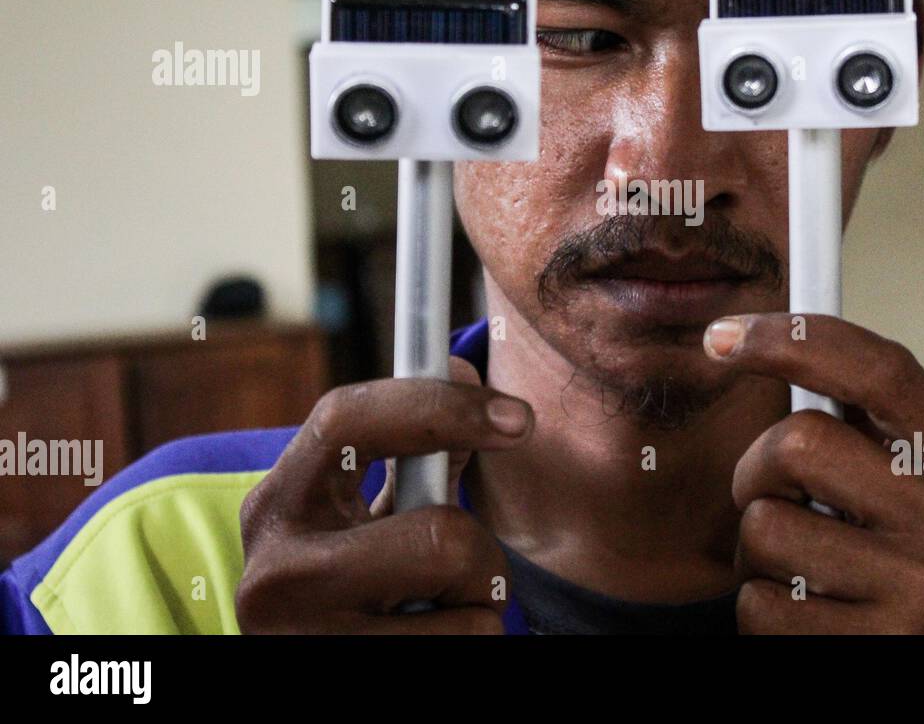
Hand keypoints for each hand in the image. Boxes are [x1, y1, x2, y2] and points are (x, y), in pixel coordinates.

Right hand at [235, 357, 533, 632]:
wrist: (318, 660)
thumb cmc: (365, 578)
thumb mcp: (372, 512)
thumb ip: (419, 448)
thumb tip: (471, 381)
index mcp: (279, 504)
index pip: (348, 421)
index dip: (441, 407)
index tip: (518, 418)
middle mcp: (273, 572)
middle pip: (439, 536)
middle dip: (479, 550)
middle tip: (465, 570)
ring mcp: (302, 638)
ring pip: (463, 606)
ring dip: (477, 605)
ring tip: (437, 612)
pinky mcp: (335, 675)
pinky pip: (463, 648)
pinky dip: (470, 639)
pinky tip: (427, 641)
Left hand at [705, 313, 923, 633]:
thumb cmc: (901, 572)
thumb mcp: (911, 492)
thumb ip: (862, 430)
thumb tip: (768, 338)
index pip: (880, 369)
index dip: (796, 338)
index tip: (723, 336)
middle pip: (799, 443)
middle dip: (757, 472)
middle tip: (778, 503)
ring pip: (765, 527)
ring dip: (756, 555)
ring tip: (804, 575)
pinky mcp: (879, 645)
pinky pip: (760, 604)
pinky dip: (762, 613)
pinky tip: (809, 620)